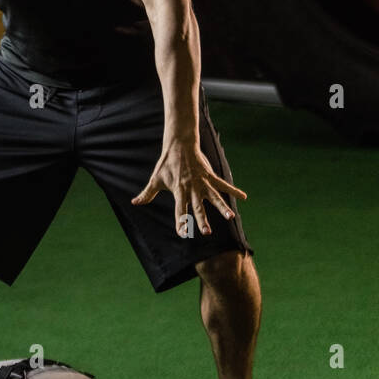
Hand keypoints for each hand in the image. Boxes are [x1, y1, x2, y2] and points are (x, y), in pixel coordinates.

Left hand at [131, 141, 246, 236]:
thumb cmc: (166, 163)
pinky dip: (234, 190)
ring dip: (222, 207)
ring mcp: (202, 182)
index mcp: (178, 190)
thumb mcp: (155, 179)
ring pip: (214, 197)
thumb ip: (147, 193)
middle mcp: (191, 188)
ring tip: (230, 217)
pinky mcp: (210, 175)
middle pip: (197, 206)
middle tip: (206, 232)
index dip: (181, 222)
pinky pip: (223, 184)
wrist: (179, 144)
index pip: (179, 210)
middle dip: (202, 219)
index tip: (183, 233)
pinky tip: (244, 197)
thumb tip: (134, 202)